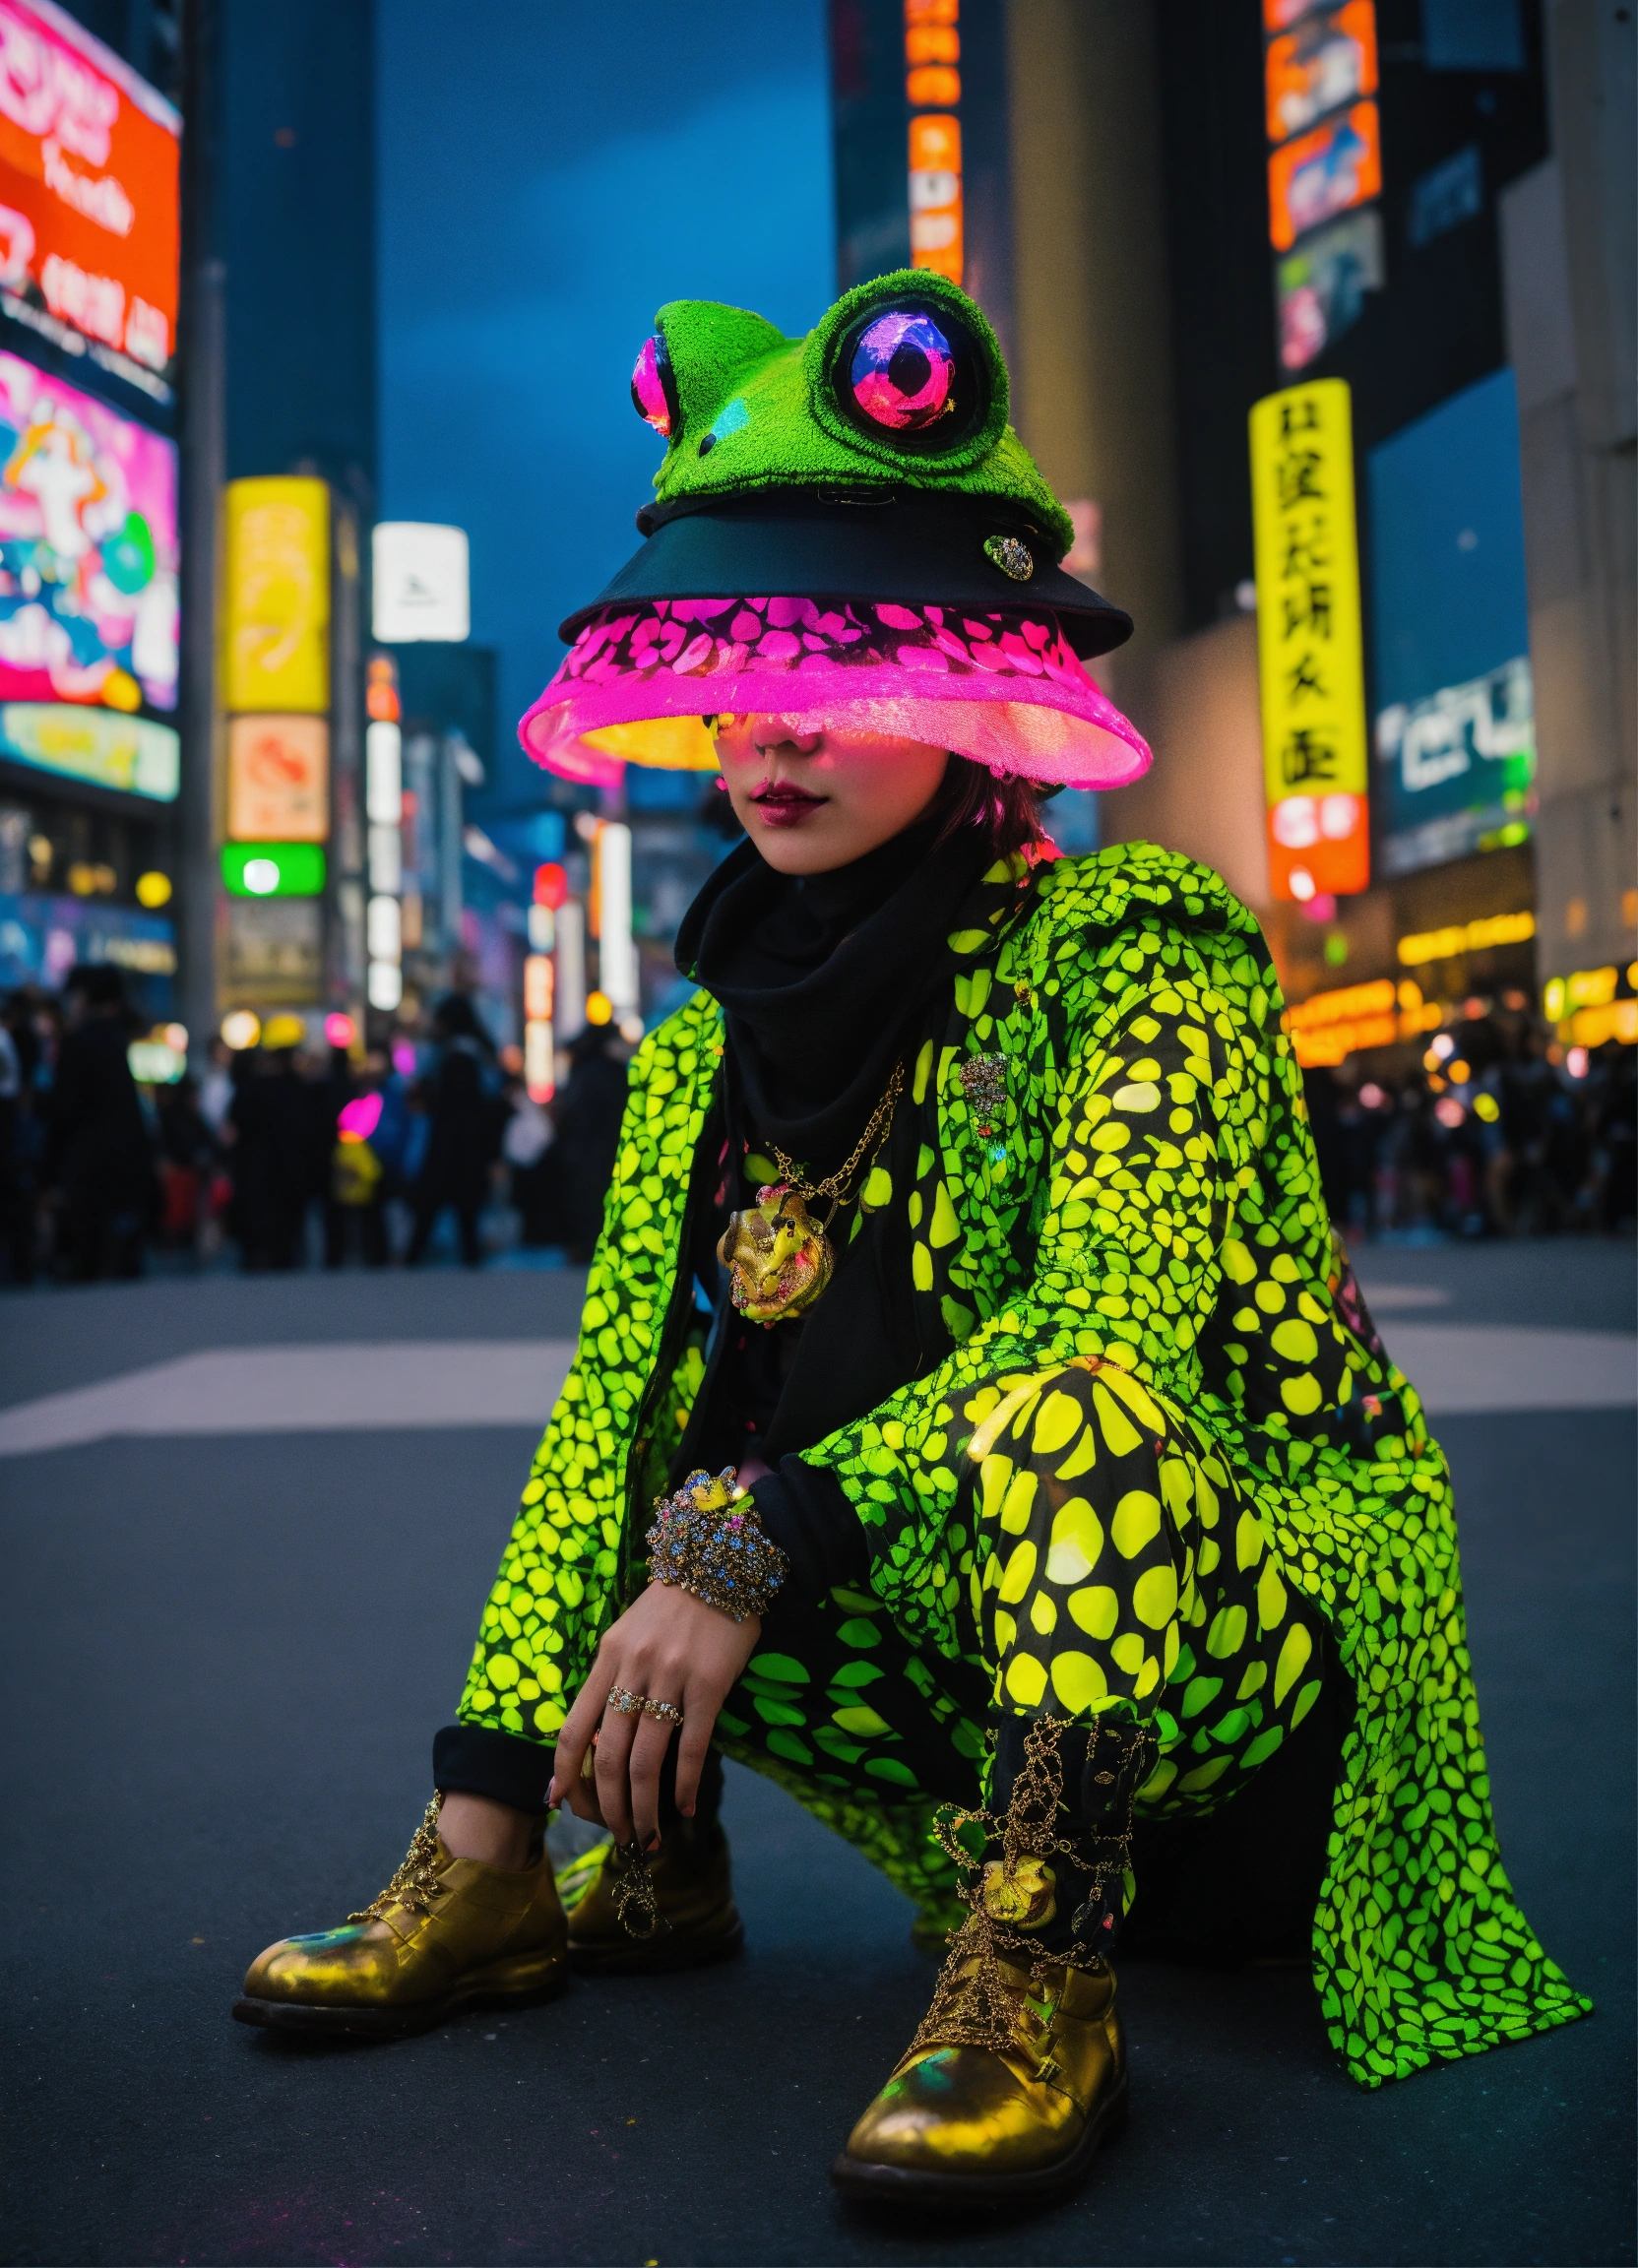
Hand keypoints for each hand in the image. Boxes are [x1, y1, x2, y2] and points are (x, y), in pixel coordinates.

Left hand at [548, 1582, 760, 1850]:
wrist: (720, 1565)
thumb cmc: (673, 1605)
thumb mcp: (629, 1633)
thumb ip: (614, 1677)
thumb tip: (599, 1737)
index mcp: (607, 1657)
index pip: (575, 1727)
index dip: (565, 1771)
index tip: (561, 1803)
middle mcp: (632, 1668)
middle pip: (609, 1754)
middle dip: (610, 1805)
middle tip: (618, 1834)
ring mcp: (670, 1677)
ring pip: (646, 1759)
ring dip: (645, 1806)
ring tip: (648, 1835)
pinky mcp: (709, 1684)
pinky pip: (692, 1746)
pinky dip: (685, 1784)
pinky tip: (685, 1807)